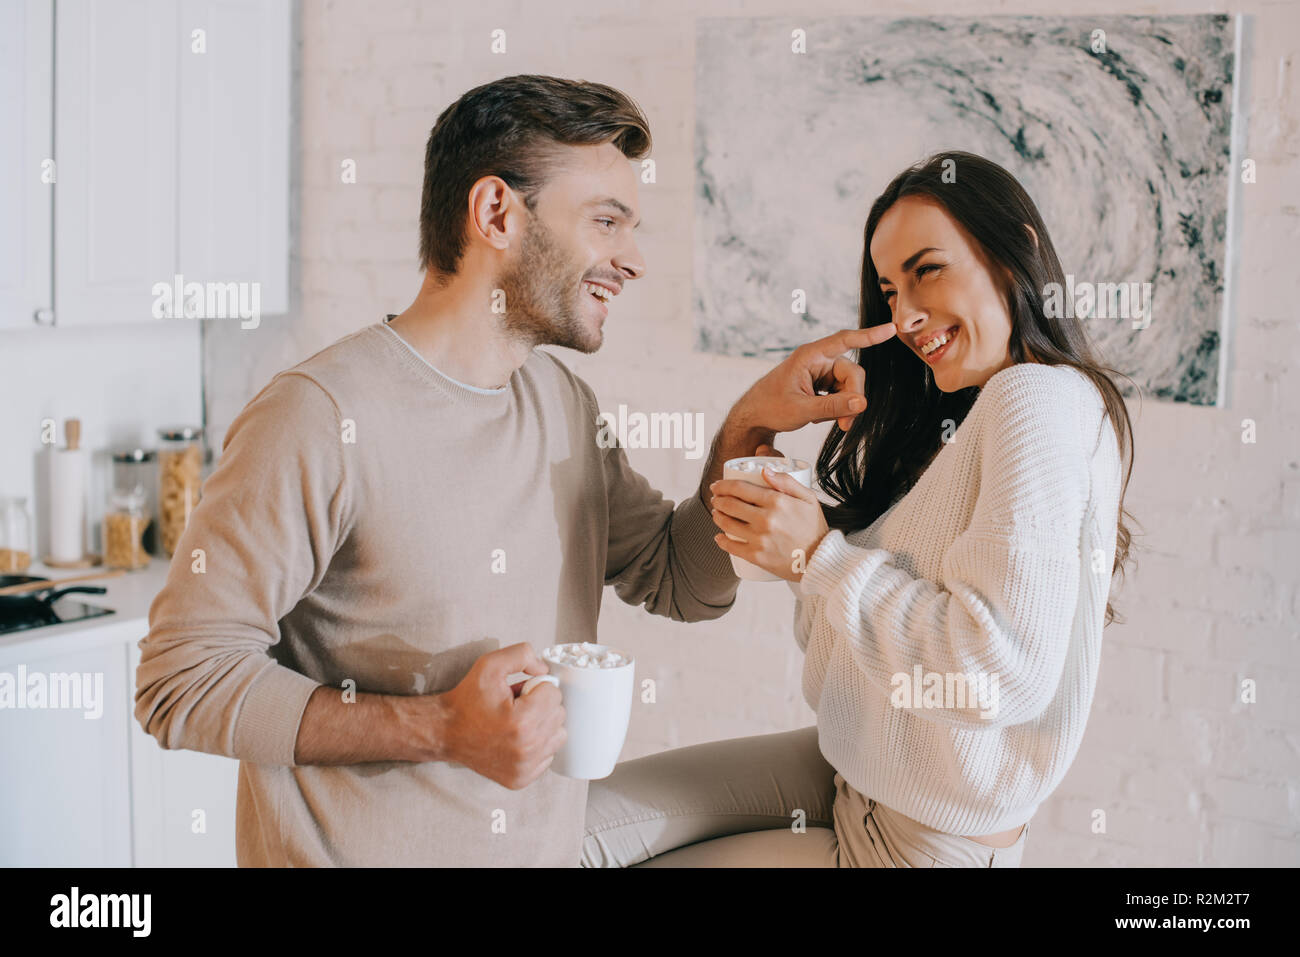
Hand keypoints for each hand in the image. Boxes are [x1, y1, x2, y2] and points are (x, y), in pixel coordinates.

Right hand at [436, 642, 565, 789]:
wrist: (445, 731)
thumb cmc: (468, 699)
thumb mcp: (490, 665)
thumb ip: (523, 654)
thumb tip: (545, 670)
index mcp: (522, 721)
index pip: (554, 694)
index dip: (537, 688)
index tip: (519, 693)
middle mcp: (526, 748)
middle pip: (559, 715)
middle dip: (541, 705)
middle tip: (517, 706)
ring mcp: (524, 767)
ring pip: (557, 736)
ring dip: (542, 725)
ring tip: (518, 722)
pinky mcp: (521, 779)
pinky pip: (547, 756)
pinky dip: (536, 746)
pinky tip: (516, 739)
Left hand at [709, 468, 829, 582]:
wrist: (820, 560)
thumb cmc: (814, 528)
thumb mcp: (808, 498)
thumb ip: (787, 481)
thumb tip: (764, 470)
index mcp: (777, 502)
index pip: (740, 489)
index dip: (723, 486)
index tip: (717, 486)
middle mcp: (766, 520)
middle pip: (730, 505)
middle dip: (718, 499)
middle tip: (716, 498)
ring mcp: (760, 539)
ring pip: (727, 524)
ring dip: (717, 516)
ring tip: (717, 513)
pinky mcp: (757, 556)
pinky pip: (732, 547)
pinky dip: (721, 540)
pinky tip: (719, 536)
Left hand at [728, 324, 896, 435]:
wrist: (754, 417)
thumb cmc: (770, 407)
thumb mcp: (801, 410)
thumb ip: (832, 407)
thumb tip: (862, 403)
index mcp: (810, 356)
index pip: (844, 340)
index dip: (869, 336)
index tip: (891, 329)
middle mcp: (818, 360)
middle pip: (851, 373)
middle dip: (852, 398)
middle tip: (846, 424)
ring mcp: (821, 373)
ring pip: (848, 387)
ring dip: (843, 407)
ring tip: (823, 421)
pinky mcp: (822, 385)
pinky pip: (841, 395)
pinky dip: (836, 409)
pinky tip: (818, 417)